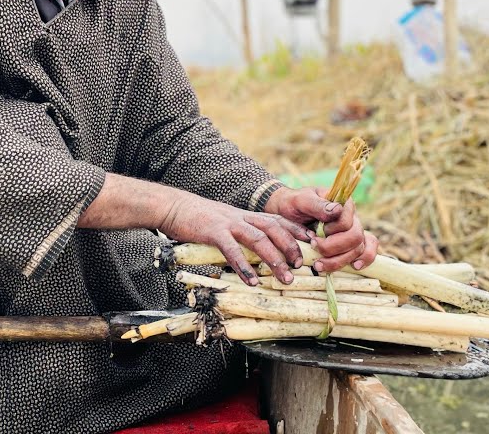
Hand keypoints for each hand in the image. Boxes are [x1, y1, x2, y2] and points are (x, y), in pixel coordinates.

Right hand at [158, 194, 312, 285]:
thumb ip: (242, 233)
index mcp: (246, 216)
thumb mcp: (226, 222)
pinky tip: (251, 281)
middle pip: (274, 229)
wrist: (174, 206)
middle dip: (291, 247)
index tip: (314, 243)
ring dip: (274, 259)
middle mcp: (242, 217)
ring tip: (285, 278)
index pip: (278, 220)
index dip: (297, 230)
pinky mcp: (213, 232)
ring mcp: (229, 223)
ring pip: (258, 239)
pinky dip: (243, 265)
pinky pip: (232, 249)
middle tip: (302, 266)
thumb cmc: (200, 219)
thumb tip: (256, 253)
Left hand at [264, 186, 379, 273]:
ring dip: (339, 260)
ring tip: (319, 265)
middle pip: (355, 237)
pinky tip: (354, 267)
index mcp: (343, 203)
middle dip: (334, 248)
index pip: (346, 222)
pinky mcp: (352, 244)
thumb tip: (338, 210)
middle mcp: (352, 217)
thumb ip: (318, 205)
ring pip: (359, 249)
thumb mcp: (300, 200)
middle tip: (314, 248)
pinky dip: (365, 260)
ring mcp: (353, 231)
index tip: (312, 234)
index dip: (330, 232)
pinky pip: (368, 251)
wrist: (285, 214)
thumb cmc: (293, 205)